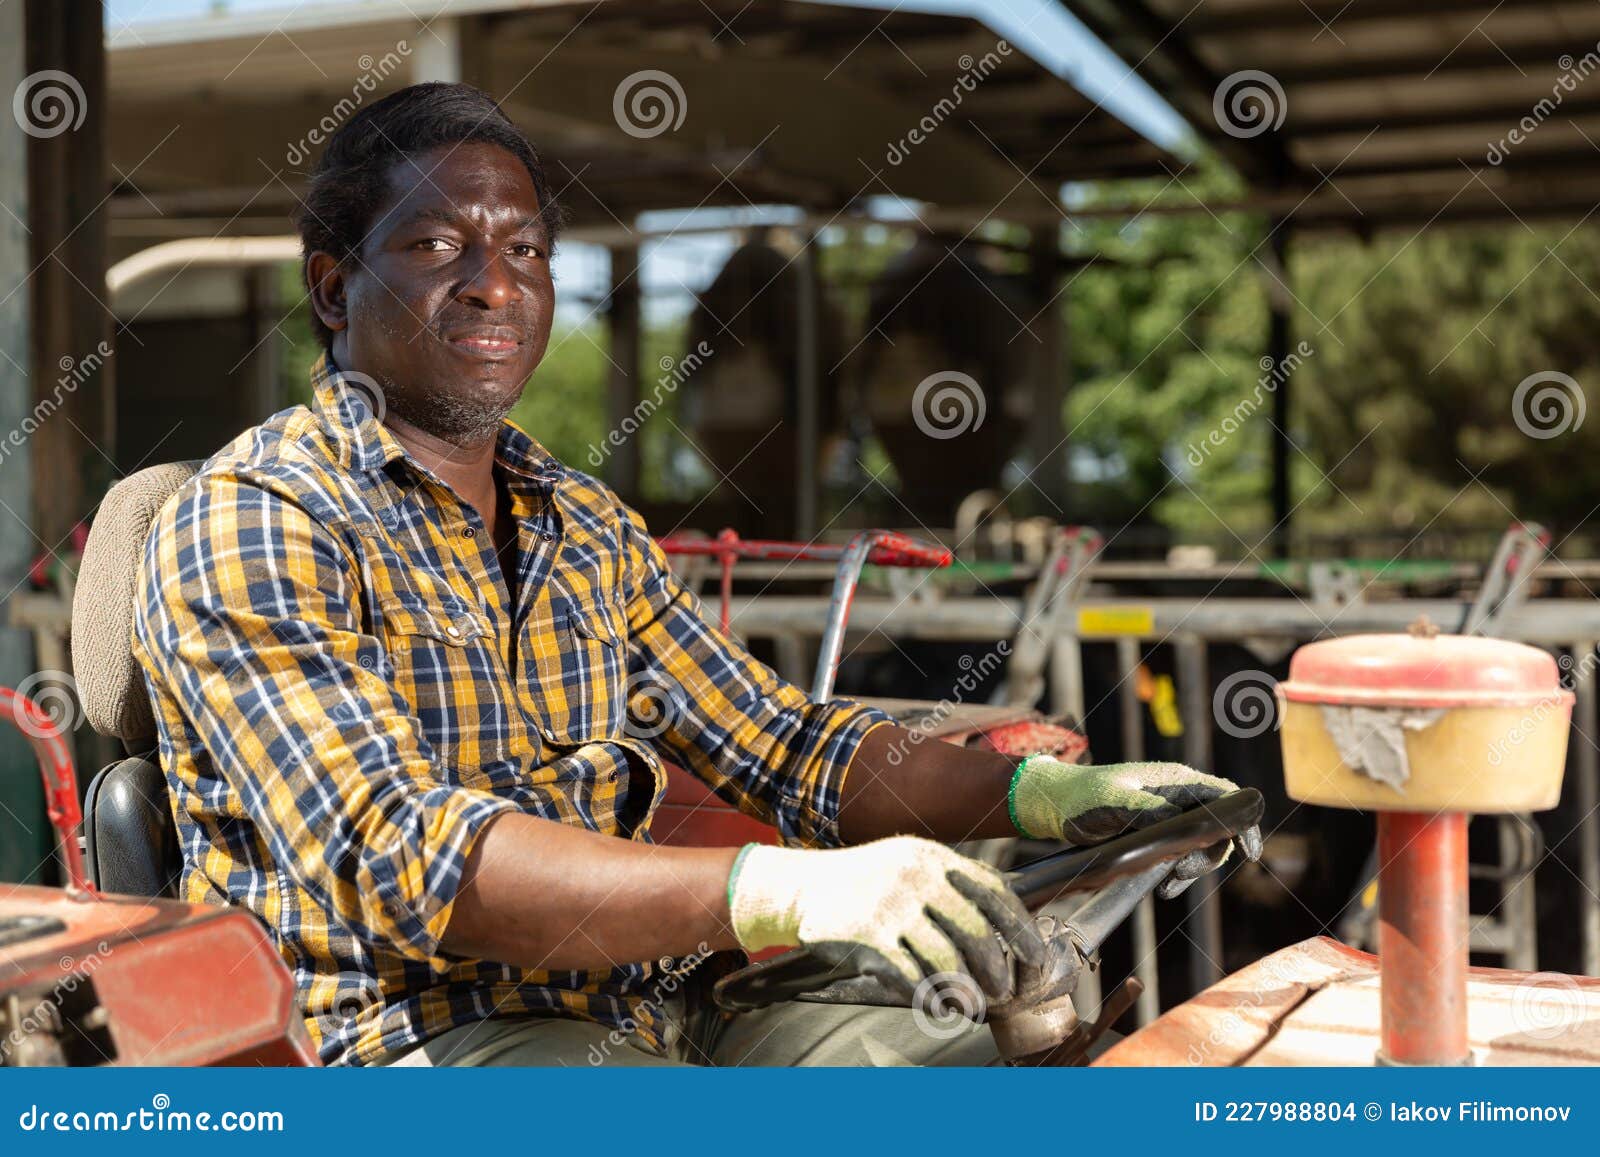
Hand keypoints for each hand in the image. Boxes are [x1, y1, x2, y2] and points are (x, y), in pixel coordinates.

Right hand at [727, 836, 1044, 1005]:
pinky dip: (927, 996)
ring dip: (964, 990)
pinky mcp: (868, 934)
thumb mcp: (909, 862)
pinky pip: (910, 974)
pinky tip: (935, 1006)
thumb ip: (953, 880)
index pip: (991, 891)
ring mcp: (891, 904)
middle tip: (1002, 990)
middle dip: (995, 967)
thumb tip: (1007, 912)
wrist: (802, 886)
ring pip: (945, 959)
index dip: (1019, 926)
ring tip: (970, 1007)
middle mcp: (915, 875)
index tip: (1033, 954)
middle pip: (974, 929)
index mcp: (932, 857)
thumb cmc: (865, 880)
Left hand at [1009, 757, 1263, 897]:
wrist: (1056, 807)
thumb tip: (1179, 821)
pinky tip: (1164, 888)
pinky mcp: (1156, 835)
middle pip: (1217, 827)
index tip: (1251, 852)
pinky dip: (1178, 873)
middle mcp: (1177, 797)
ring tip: (1169, 886)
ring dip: (1192, 868)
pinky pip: (1180, 854)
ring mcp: (1168, 816)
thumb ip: (1146, 810)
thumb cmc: (1082, 796)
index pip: (1225, 797)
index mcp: (1174, 781)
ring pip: (1201, 845)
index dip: (1244, 822)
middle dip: (1209, 855)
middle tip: (1181, 874)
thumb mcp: (1112, 802)